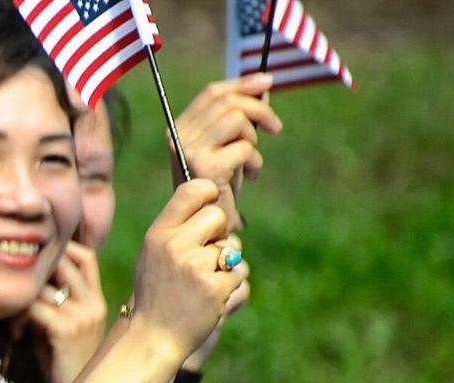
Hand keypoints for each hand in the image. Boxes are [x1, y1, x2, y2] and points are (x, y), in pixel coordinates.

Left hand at [16, 242, 107, 382]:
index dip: (61, 250)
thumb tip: (25, 279)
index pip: (85, 255)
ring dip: (20, 300)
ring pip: (42, 285)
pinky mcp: (67, 329)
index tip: (35, 267)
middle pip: (63, 260)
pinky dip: (19, 317)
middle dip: (34, 272)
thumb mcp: (60, 324)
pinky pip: (35, 307)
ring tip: (15, 322)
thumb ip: (51, 300)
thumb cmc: (63, 363)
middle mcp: (93, 302)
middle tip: (18, 294)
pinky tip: (18, 334)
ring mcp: (83, 315)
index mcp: (96, 299)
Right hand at [130, 180, 246, 363]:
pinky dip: (230, 286)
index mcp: (158, 234)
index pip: (192, 191)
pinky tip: (210, 298)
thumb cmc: (155, 295)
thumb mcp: (152, 256)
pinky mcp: (214, 288)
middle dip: (219, 234)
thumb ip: (175, 230)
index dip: (208, 195)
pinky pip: (239, 272)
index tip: (209, 212)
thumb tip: (208, 201)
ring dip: (226, 264)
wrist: (153, 338)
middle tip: (206, 256)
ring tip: (203, 283)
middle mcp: (175, 246)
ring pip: (232, 248)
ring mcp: (195, 267)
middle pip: (217, 216)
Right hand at [169, 74, 282, 230]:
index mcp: (178, 130)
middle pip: (227, 101)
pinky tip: (250, 177)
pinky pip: (245, 146)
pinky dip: (255, 161)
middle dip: (259, 110)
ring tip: (252, 160)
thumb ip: (237, 119)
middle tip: (275, 128)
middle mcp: (178, 137)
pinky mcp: (206, 167)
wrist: (207, 228)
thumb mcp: (225, 147)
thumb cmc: (219, 189)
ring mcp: (189, 150)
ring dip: (254, 137)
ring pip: (237, 118)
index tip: (268, 82)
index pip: (212, 93)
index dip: (242, 83)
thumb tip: (262, 85)